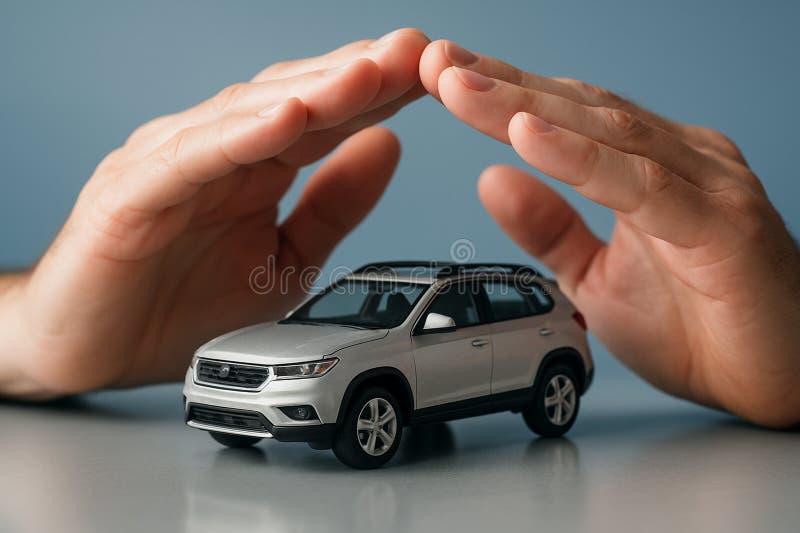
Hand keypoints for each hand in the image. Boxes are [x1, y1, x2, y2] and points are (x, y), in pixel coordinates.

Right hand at [0, 29, 428, 397]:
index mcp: (256, 165)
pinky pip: (192, 158)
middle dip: (359, 76)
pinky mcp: (131, 193)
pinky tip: (286, 117)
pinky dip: (239, 136)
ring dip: (313, 92)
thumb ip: (334, 206)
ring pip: (249, 117)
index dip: (381, 94)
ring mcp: (172, 164)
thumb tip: (390, 145)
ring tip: (369, 71)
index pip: (328, 119)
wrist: (93, 347)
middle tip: (418, 51)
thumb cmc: (181, 303)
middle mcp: (217, 150)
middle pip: (295, 100)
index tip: (435, 74)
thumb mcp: (285, 258)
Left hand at [420, 40, 799, 426]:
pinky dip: (578, 157)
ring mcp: (706, 183)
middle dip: (500, 83)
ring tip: (460, 84)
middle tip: (435, 61)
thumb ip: (550, 227)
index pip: (565, 117)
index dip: (501, 94)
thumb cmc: (700, 326)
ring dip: (524, 106)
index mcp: (650, 167)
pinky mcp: (722, 223)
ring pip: (604, 132)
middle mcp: (680, 159)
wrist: (778, 382)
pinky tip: (525, 136)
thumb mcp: (597, 276)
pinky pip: (639, 184)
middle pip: (577, 108)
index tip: (441, 75)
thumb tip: (491, 177)